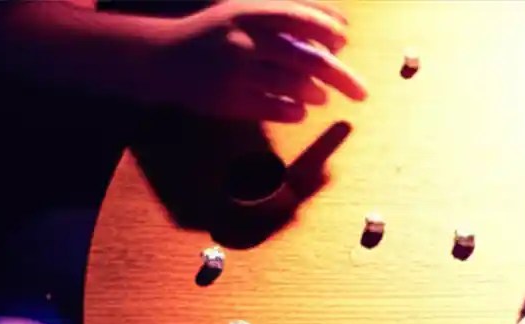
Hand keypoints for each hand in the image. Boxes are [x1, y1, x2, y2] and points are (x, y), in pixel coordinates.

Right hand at [154, 0, 367, 121]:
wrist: (162, 58)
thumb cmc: (215, 33)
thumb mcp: (245, 12)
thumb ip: (288, 15)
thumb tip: (342, 26)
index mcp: (249, 13)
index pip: (300, 18)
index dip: (327, 30)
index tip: (344, 42)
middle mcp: (243, 39)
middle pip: (305, 57)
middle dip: (340, 75)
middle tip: (362, 92)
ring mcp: (234, 71)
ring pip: (290, 84)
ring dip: (314, 93)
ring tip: (322, 96)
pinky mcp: (227, 99)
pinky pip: (271, 107)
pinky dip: (293, 111)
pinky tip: (300, 111)